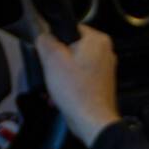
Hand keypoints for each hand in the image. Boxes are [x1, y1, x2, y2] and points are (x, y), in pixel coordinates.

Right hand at [35, 23, 121, 146]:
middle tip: (53, 72)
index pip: (69, 28)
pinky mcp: (101, 83)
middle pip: (71, 48)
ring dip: (62, 75)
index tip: (49, 54)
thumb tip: (43, 37)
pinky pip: (80, 78)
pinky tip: (64, 94)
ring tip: (59, 86)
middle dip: (58, 61)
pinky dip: (71, 84)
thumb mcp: (52, 60)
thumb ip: (45, 41)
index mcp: (97, 40)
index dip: (55, 42)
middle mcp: (105, 52)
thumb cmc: (77, 93)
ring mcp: (105, 69)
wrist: (91, 120)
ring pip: (75, 64)